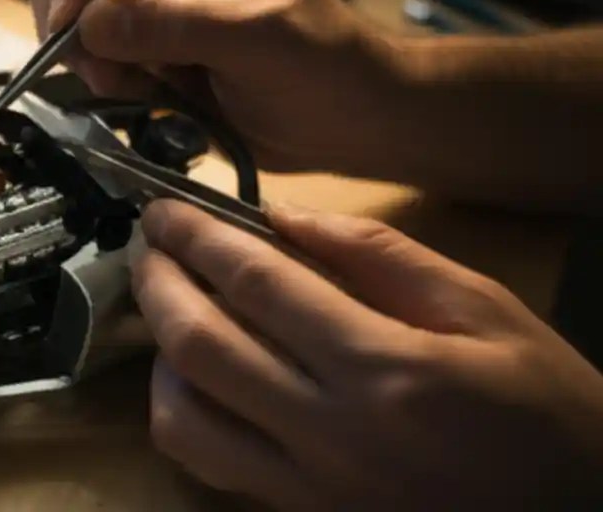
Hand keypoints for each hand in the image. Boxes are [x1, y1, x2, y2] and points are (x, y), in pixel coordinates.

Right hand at [28, 0, 409, 174]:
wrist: (343, 125)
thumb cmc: (324, 69)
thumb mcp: (256, 40)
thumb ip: (174, 23)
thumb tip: (89, 24)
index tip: (69, 24)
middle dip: (70, 11)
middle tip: (97, 68)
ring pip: (69, 0)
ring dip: (80, 49)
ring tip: (123, 85)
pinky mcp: (141, 32)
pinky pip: (85, 43)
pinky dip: (94, 71)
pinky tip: (136, 93)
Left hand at [130, 200, 602, 510]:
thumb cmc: (547, 412)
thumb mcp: (490, 311)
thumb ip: (382, 257)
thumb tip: (285, 218)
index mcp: (386, 369)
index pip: (258, 285)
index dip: (197, 238)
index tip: (164, 208)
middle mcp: (332, 434)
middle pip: (201, 345)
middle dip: (158, 280)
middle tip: (147, 241)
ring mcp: (309, 488)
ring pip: (185, 419)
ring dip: (159, 353)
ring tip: (168, 306)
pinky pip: (211, 465)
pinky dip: (181, 413)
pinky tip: (194, 377)